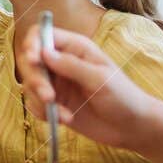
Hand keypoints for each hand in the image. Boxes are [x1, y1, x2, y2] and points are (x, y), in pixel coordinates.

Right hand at [16, 25, 150, 150]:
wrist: (132, 127)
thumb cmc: (123, 97)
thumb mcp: (100, 79)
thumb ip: (72, 65)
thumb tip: (43, 53)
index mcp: (75, 48)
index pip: (42, 35)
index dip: (32, 44)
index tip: (33, 60)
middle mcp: (62, 62)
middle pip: (30, 61)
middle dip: (36, 80)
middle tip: (50, 98)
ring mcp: (57, 83)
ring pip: (30, 85)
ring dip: (41, 101)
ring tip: (65, 117)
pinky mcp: (55, 103)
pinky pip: (36, 105)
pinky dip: (45, 114)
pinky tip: (65, 121)